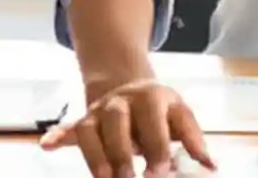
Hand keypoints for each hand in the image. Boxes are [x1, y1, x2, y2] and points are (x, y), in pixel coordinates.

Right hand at [40, 78, 213, 177]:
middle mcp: (123, 101)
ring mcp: (100, 110)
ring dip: (95, 156)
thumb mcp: (180, 117)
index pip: (154, 122)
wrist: (133, 88)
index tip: (160, 173)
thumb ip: (193, 141)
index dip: (158, 148)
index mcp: (153, 98)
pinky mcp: (85, 122)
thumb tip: (211, 167)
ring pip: (90, 129)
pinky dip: (57, 136)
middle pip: (118, 121)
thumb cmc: (161, 112)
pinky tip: (47, 145)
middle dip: (122, 152)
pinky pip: (68, 128)